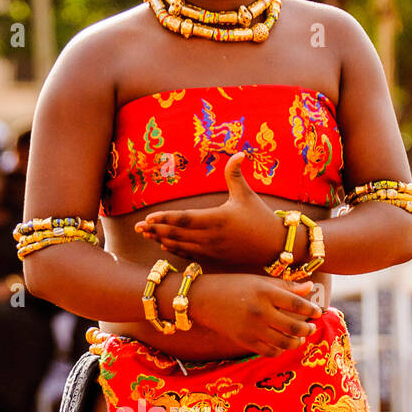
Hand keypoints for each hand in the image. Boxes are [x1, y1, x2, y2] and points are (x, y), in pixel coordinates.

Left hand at [134, 152, 285, 266]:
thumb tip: (239, 152)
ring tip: (145, 234)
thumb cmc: (260, 217)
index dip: (165, 218)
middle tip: (137, 227)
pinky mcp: (214, 258)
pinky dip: (174, 250)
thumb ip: (236, 174)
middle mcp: (211, 238)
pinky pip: (189, 255)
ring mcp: (211, 251)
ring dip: (161, 240)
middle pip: (177, 234)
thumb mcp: (247, 194)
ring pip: (180, 246)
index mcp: (217, 220)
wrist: (275, 246)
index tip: (148, 216)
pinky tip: (164, 245)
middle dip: (156, 229)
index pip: (185, 219)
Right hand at [190, 272, 322, 357]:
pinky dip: (280, 350)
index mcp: (265, 292)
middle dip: (307, 329)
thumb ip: (285, 286)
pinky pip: (269, 351)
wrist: (203, 299)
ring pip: (284, 342)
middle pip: (294, 326)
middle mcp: (260, 311)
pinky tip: (283, 344)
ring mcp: (252, 329)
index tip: (318, 311)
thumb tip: (310, 287)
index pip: (296, 304)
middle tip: (311, 327)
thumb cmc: (234, 286)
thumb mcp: (259, 280)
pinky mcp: (244, 341)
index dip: (311, 309)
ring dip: (297, 342)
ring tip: (300, 338)